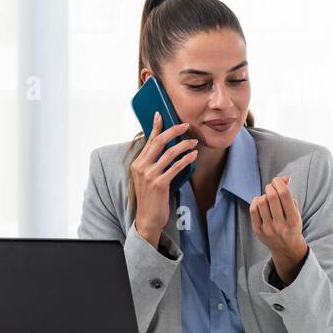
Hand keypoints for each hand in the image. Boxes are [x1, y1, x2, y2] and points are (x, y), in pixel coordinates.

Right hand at [130, 111, 197, 247]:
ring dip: (184, 145)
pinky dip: (186, 159)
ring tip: (194, 142)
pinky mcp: (160, 184)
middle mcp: (141, 167)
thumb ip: (153, 163)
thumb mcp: (148, 177)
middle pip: (159, 141)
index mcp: (137, 163)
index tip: (161, 114)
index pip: (148, 140)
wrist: (148, 218)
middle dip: (174, 130)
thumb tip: (166, 147)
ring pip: (170, 153)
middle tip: (185, 126)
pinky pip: (176, 166)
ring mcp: (150, 175)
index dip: (155, 126)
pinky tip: (193, 155)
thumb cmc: (151, 198)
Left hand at [249, 175, 307, 285]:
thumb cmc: (291, 225)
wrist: (286, 248)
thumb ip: (290, 194)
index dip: (279, 183)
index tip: (277, 181)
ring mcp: (268, 229)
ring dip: (264, 195)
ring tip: (268, 197)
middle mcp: (280, 225)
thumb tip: (284, 178)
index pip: (284, 195)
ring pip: (261, 202)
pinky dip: (256, 201)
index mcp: (293, 220)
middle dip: (270, 187)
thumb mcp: (296, 211)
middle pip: (271, 197)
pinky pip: (253, 209)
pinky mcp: (258, 230)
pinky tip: (260, 202)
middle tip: (271, 186)